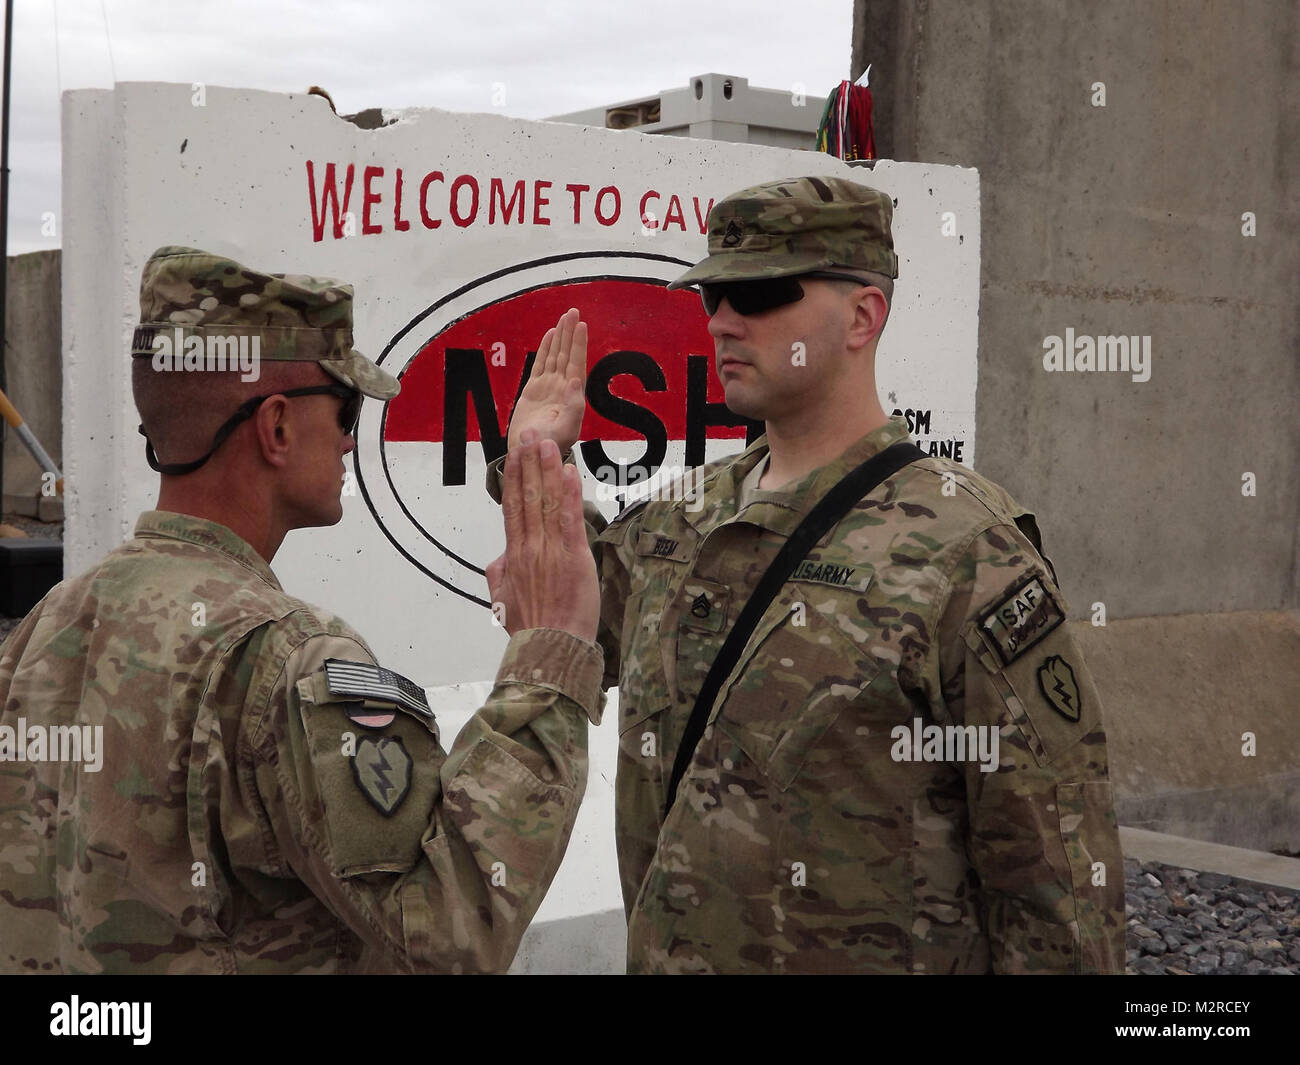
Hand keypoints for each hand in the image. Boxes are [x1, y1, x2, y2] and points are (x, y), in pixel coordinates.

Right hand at [486, 429, 598, 641]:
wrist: (549, 648)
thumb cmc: (531, 628)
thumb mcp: (501, 600)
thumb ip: (498, 573)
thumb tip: (500, 556)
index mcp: (513, 555)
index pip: (512, 507)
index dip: (513, 477)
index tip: (515, 454)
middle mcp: (529, 547)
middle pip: (526, 496)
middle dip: (529, 463)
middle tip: (530, 434)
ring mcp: (550, 550)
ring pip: (546, 502)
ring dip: (547, 469)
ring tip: (547, 443)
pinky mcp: (573, 557)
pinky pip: (568, 519)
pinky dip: (568, 494)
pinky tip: (569, 473)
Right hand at [506, 308, 586, 452]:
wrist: (529, 453)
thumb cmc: (549, 445)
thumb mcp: (567, 429)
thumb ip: (574, 406)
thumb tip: (576, 382)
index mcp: (571, 394)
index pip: (577, 363)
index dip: (579, 344)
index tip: (582, 325)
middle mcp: (561, 387)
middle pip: (567, 354)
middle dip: (570, 333)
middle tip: (573, 312)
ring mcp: (548, 387)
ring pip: (555, 356)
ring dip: (560, 337)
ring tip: (564, 318)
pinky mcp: (533, 389)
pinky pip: (540, 364)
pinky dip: (545, 349)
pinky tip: (550, 336)